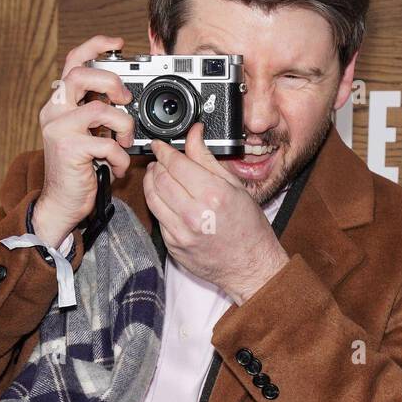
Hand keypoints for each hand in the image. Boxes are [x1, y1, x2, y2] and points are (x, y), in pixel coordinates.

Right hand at [32, 34, 135, 246]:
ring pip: (101, 110)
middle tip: (125, 100)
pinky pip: (107, 144)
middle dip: (112, 83)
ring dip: (123, 126)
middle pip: (81, 75)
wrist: (62, 204)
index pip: (73, 62)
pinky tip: (117, 168)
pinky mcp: (69, 149)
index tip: (117, 43)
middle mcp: (54, 112)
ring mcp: (59, 129)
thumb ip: (98, 114)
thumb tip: (125, 98)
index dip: (95, 47)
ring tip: (125, 143)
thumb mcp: (88, 135)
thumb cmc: (78, 171)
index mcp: (59, 104)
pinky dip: (120, 158)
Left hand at [142, 123, 289, 303]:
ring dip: (151, 182)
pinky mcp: (173, 246)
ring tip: (159, 176)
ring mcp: (181, 233)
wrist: (250, 267)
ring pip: (152, 197)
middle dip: (157, 164)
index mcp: (213, 196)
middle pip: (160, 178)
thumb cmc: (248, 228)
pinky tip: (167, 199)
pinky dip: (158, 203)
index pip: (176, 164)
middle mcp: (194, 215)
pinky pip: (157, 217)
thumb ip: (208, 159)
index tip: (160, 145)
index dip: (164, 150)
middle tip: (161, 160)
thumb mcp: (234, 187)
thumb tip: (194, 134)